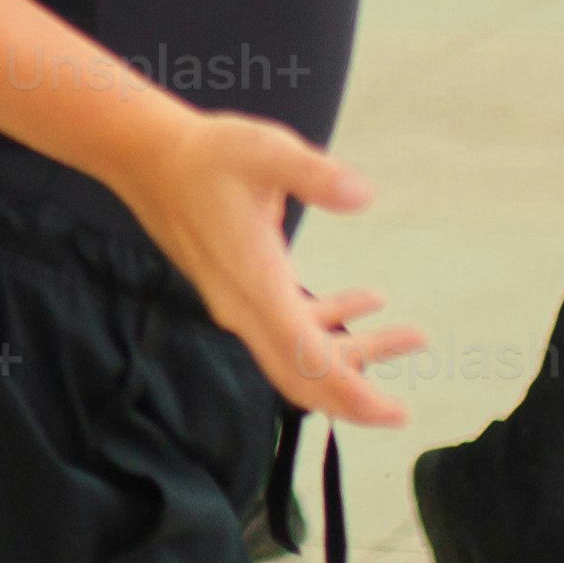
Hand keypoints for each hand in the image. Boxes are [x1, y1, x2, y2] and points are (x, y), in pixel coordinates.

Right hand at [112, 111, 419, 427]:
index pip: (306, 358)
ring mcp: (240, 305)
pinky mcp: (242, 292)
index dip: (351, 391)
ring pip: (298, 353)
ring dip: (353, 355)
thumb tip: (364, 195)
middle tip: (402, 412)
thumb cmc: (208, 155)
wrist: (151, 160)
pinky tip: (368, 301)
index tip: (392, 412)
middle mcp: (244, 307)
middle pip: (299, 376)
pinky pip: (289, 328)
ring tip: (412, 335)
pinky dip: (329, 327)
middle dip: (353, 398)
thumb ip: (316, 174)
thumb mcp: (265, 150)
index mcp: (255, 284)